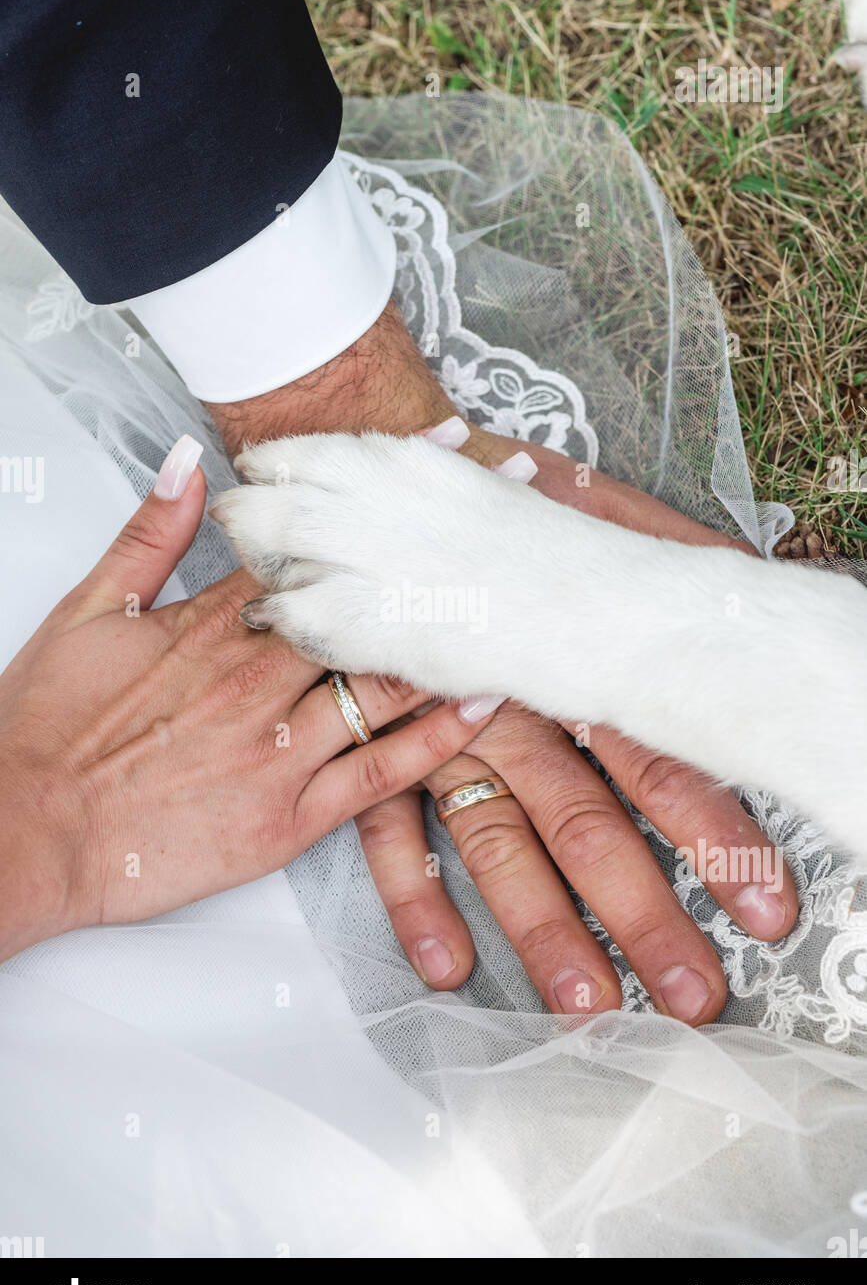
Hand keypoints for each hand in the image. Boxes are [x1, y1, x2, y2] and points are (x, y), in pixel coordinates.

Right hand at [0, 438, 499, 961]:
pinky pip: (382, 773)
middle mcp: (258, 680)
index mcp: (213, 626)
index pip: (313, 544)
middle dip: (440, 551)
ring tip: (519, 587)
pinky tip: (486, 701)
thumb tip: (189, 462)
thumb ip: (148, 535)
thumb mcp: (87, 612)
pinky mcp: (290, 817)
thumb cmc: (52, 728)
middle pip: (367, 602)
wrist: (27, 831)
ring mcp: (281, 750)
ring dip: (454, 633)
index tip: (431, 453)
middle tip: (507, 504)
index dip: (378, 499)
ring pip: (385, 682)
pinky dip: (438, 738)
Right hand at [205, 303, 795, 1022]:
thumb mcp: (575, 532)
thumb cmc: (485, 521)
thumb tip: (752, 574)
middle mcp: (514, 705)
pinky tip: (445, 967)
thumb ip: (658, 556)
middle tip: (694, 992)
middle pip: (588, 819)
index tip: (767, 908)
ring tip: (586, 1001)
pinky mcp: (371, 752)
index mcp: (571, 660)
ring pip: (498, 838)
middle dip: (644, 911)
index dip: (714, 834)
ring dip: (541, 925)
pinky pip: (388, 835)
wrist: (360, 488)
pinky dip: (415, 900)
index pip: (657, 758)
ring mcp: (435, 733)